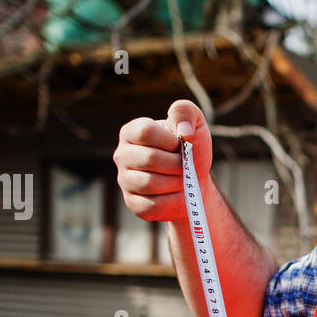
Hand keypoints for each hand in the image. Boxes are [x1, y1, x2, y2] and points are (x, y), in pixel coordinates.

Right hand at [112, 99, 212, 220]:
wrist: (194, 183)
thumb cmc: (191, 150)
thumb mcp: (194, 125)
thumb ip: (186, 112)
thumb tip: (183, 131)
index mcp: (132, 132)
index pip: (145, 132)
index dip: (169, 141)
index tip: (180, 145)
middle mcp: (122, 155)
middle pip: (149, 159)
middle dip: (176, 164)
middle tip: (186, 166)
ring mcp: (125, 180)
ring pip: (150, 183)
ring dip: (176, 182)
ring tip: (183, 179)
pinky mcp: (133, 203)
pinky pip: (153, 204)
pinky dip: (173, 200)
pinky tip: (177, 194)